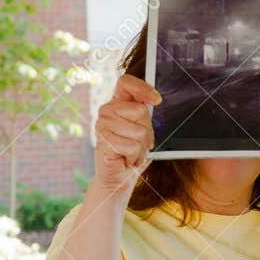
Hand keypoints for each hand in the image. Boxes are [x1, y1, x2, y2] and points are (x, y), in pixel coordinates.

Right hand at [91, 75, 158, 195]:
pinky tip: (125, 158)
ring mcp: (102, 124)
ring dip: (141, 147)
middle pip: (140, 110)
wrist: (119, 177)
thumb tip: (155, 99)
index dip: (142, 88)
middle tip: (138, 142)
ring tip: (131, 152)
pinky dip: (134, 156)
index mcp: (117, 103)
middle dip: (147, 131)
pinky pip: (132, 145)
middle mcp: (107, 110)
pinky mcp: (103, 140)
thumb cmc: (132, 153)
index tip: (157, 100)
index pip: (125, 82)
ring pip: (138, 131)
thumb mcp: (143, 130)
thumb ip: (145, 115)